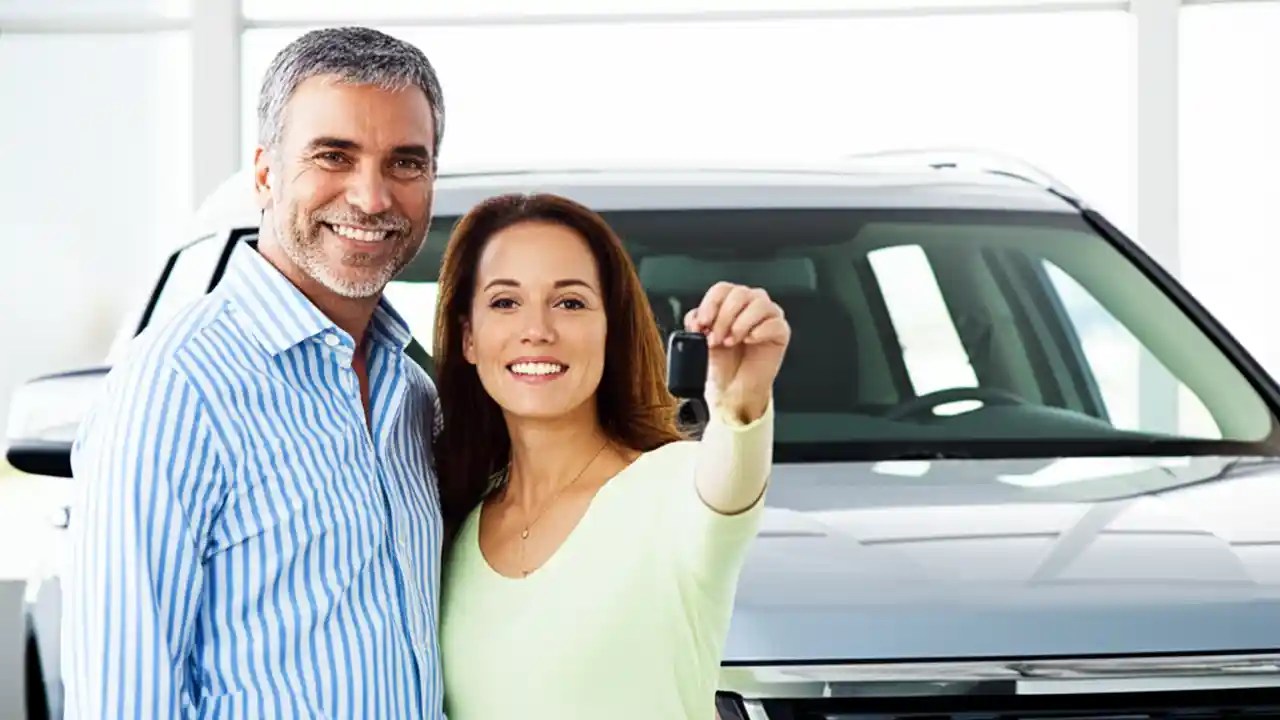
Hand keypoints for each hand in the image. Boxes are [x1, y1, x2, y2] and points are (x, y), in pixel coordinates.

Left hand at [683, 282, 789, 421]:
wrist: (733, 387)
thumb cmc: (721, 361)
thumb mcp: (701, 340)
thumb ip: (696, 324)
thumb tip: (695, 318)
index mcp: (730, 302)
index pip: (722, 289)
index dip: (711, 304)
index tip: (702, 323)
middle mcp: (750, 304)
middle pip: (740, 294)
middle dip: (723, 317)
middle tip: (715, 338)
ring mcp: (768, 316)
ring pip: (759, 304)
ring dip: (741, 324)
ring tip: (730, 342)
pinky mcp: (781, 332)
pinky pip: (775, 323)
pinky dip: (760, 331)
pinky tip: (749, 341)